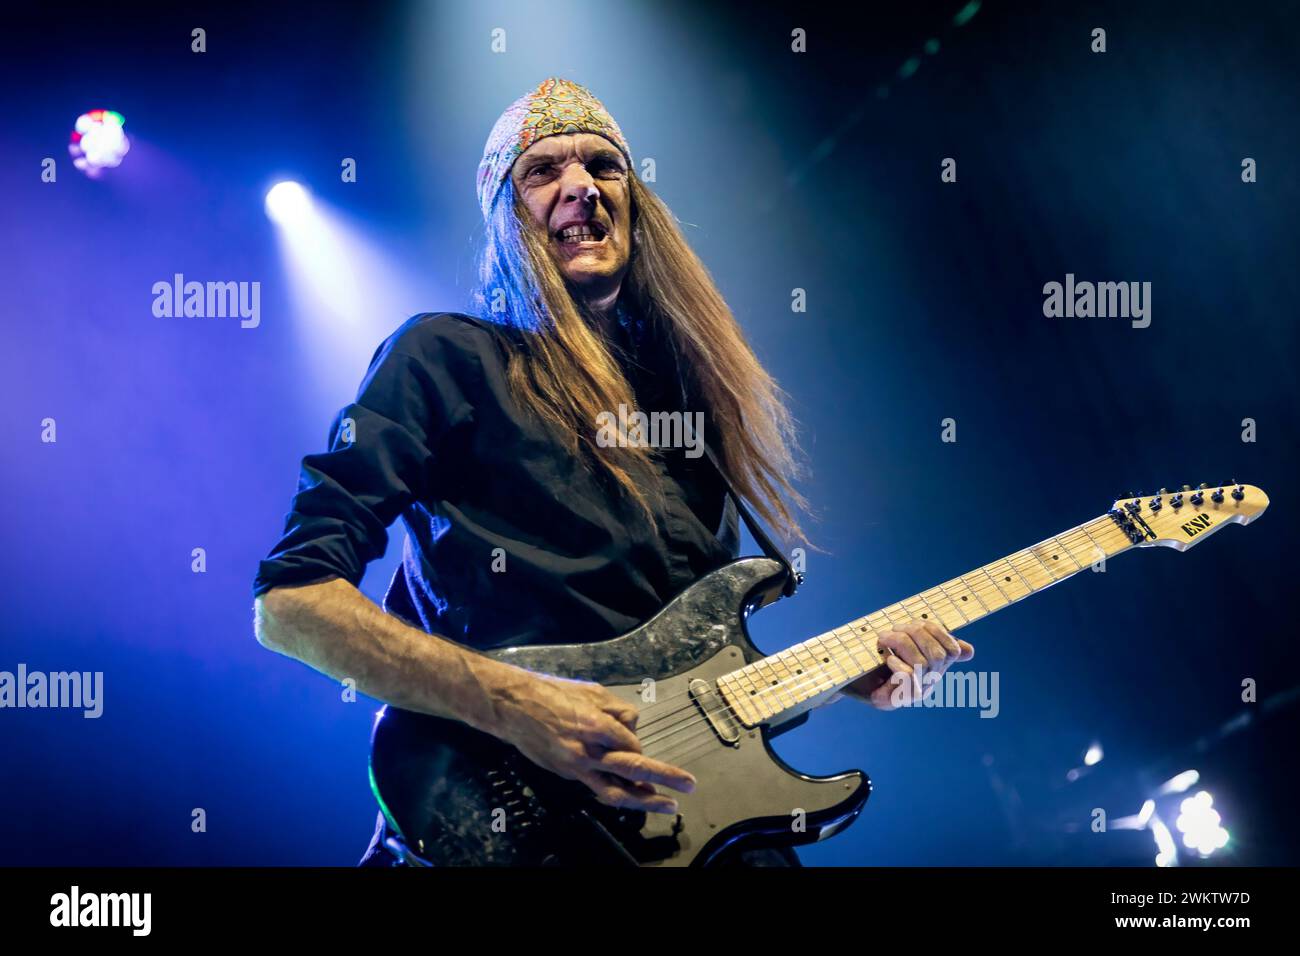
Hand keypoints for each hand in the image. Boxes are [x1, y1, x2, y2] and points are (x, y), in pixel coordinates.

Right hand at [492, 670, 695, 813]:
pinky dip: (617, 792)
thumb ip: (617, 710)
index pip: (633, 742)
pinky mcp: (566, 774)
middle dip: (665, 778)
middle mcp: (589, 751)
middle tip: (689, 785)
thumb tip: (632, 727)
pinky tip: (632, 796)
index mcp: (596, 725)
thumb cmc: (552, 693)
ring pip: (616, 791)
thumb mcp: (591, 690)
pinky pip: (597, 787)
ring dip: (645, 800)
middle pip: (634, 769)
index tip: (633, 738)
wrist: (513, 707)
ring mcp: (576, 766)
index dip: (637, 742)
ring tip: (668, 804)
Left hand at [842, 620, 973, 710]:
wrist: (840, 679)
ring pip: (923, 664)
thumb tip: (970, 651)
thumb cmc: (871, 661)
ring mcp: (909, 696)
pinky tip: (887, 659)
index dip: (939, 632)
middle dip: (915, 635)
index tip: (918, 623)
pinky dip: (899, 665)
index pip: (951, 650)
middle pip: (938, 655)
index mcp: (931, 670)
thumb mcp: (900, 647)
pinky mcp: (890, 702)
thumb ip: (926, 641)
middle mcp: (925, 685)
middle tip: (892, 629)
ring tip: (883, 638)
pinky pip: (907, 680)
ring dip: (902, 644)